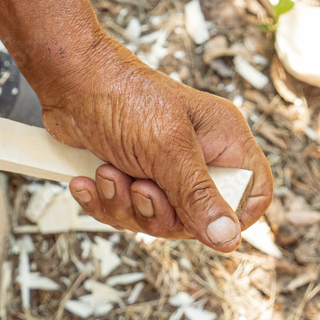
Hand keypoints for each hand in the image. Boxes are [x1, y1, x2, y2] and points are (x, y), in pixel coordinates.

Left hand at [39, 43, 271, 251]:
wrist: (67, 80)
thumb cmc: (122, 97)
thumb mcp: (166, 148)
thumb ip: (197, 195)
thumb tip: (229, 239)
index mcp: (223, 140)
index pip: (252, 193)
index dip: (232, 217)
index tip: (199, 222)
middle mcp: (198, 155)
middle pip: (198, 218)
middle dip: (159, 211)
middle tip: (139, 186)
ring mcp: (162, 167)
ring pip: (157, 218)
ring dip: (124, 204)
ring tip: (107, 173)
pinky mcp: (129, 173)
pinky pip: (125, 211)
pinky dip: (103, 201)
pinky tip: (86, 182)